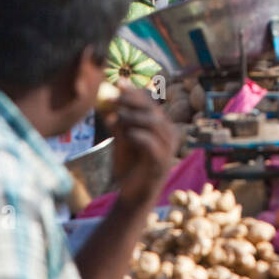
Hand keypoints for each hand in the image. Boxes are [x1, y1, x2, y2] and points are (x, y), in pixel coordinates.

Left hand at [102, 85, 178, 211]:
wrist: (132, 195)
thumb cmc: (128, 166)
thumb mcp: (121, 139)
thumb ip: (119, 122)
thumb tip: (109, 101)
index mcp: (160, 125)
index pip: (150, 101)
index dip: (134, 92)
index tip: (118, 83)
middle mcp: (168, 133)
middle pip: (152, 109)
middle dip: (132, 100)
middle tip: (114, 98)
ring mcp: (167, 148)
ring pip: (154, 123)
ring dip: (134, 116)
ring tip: (117, 116)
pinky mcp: (161, 162)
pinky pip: (151, 143)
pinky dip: (137, 135)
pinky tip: (126, 134)